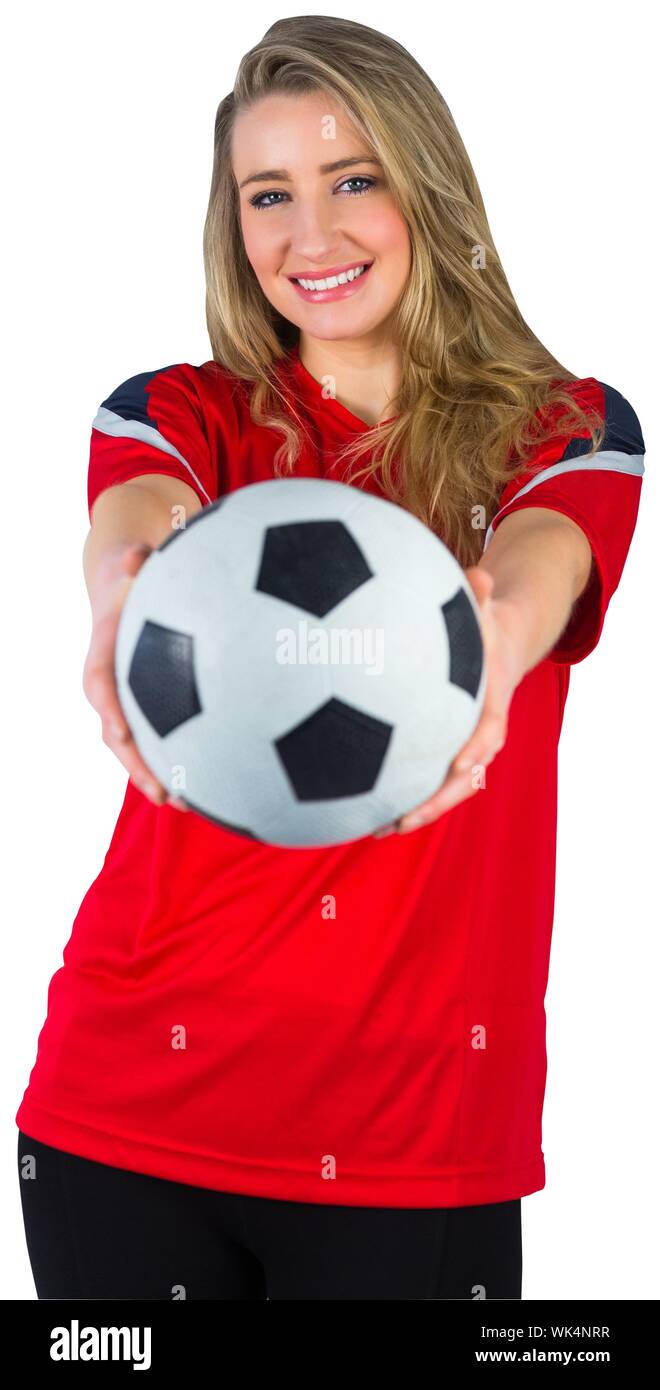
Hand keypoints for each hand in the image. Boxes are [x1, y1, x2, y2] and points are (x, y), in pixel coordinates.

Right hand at [82, 541, 187, 810]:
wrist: (121, 586)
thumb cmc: (130, 572)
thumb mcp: (129, 559)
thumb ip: (135, 559)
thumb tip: (138, 554)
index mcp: (103, 653)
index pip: (99, 685)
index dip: (109, 710)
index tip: (123, 733)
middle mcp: (113, 685)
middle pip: (115, 732)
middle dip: (135, 765)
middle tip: (161, 791)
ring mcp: (131, 700)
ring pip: (137, 746)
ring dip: (158, 776)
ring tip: (189, 805)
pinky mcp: (152, 707)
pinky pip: (163, 738)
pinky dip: (183, 759)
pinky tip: (220, 783)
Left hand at [373, 567, 521, 835]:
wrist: (497, 653)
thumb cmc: (482, 629)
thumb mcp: (486, 611)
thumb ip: (481, 595)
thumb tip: (478, 569)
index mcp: (491, 709)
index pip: (487, 736)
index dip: (473, 753)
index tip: (455, 765)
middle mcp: (478, 740)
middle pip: (462, 782)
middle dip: (434, 804)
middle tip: (401, 819)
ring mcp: (459, 752)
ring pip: (440, 792)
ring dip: (411, 812)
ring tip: (373, 829)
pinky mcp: (439, 755)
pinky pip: (422, 781)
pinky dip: (396, 796)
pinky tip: (356, 807)